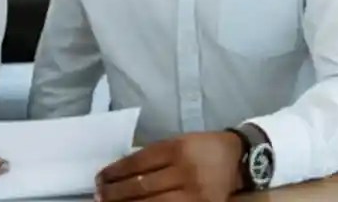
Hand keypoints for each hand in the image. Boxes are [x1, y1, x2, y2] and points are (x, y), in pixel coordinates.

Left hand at [95, 132, 243, 201]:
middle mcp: (184, 171)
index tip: (100, 178)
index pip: (137, 162)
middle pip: (141, 185)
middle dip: (115, 193)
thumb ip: (153, 155)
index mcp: (177, 149)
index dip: (115, 172)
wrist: (238, 160)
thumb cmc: (203, 148)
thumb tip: (120, 172)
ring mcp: (193, 194)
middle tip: (99, 195)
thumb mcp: (179, 142)